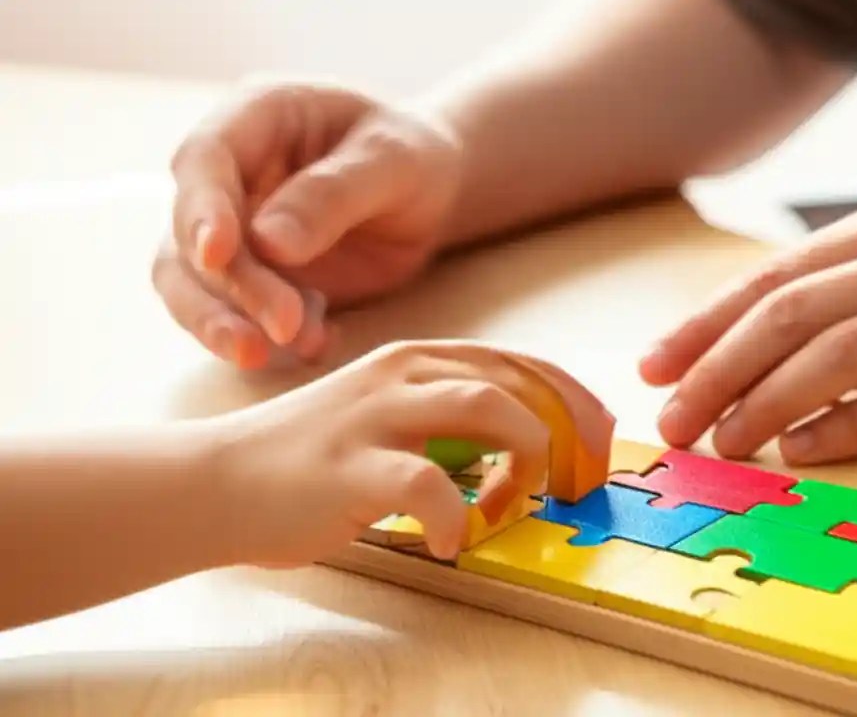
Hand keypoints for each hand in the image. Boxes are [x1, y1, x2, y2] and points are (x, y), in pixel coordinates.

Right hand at [153, 84, 462, 369]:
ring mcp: (233, 229)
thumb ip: (333, 194)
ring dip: (229, 324)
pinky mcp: (252, 279)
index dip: (202, 209)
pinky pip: (236, 316)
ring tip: (287, 349)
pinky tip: (319, 343)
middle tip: (285, 325)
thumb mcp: (392, 160)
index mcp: (256, 116)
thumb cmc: (412, 157)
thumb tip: (269, 242)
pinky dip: (269, 340)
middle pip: (192, 233)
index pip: (205, 160)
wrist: (433, 194)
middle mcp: (229, 174)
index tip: (217, 255)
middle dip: (232, 286)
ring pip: (194, 284)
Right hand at [200, 340, 555, 564]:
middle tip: (578, 482)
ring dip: (522, 458)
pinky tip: (448, 541)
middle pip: (518, 381)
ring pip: (487, 407)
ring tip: (509, 505)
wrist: (213, 481)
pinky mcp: (352, 465)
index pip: (521, 364)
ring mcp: (377, 414)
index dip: (573, 400)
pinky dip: (455, 517)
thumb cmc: (309, 459)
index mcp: (418, 359)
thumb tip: (520, 449)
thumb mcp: (387, 416)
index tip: (598, 441)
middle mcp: (404, 372)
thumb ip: (445, 421)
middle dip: (568, 429)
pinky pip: (428, 485)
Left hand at [639, 200, 856, 464]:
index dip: (706, 324)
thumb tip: (762, 354)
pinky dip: (842, 432)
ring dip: (763, 405)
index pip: (775, 278)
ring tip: (721, 443)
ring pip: (833, 358)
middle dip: (714, 370)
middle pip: (788, 315)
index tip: (655, 365)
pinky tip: (802, 454)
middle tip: (671, 419)